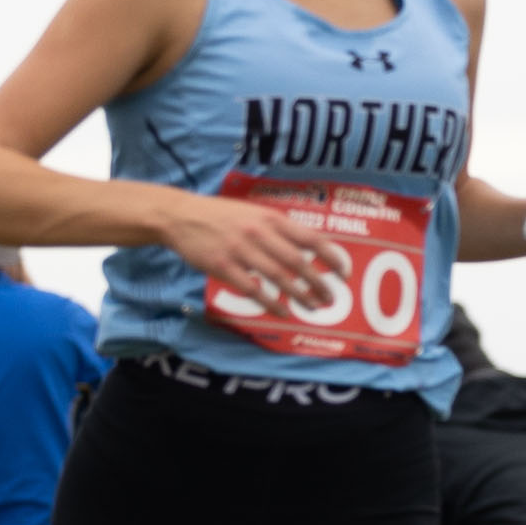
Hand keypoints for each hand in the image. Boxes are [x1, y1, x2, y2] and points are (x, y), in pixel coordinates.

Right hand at [160, 193, 345, 312]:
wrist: (182, 216)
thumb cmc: (221, 215)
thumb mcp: (254, 212)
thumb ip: (278, 228)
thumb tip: (307, 247)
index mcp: (270, 218)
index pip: (310, 238)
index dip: (331, 256)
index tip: (343, 272)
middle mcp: (259, 233)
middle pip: (297, 262)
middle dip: (318, 282)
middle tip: (332, 297)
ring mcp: (241, 251)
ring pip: (278, 277)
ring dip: (299, 295)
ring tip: (314, 307)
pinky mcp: (224, 267)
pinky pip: (252, 289)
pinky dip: (270, 302)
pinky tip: (283, 312)